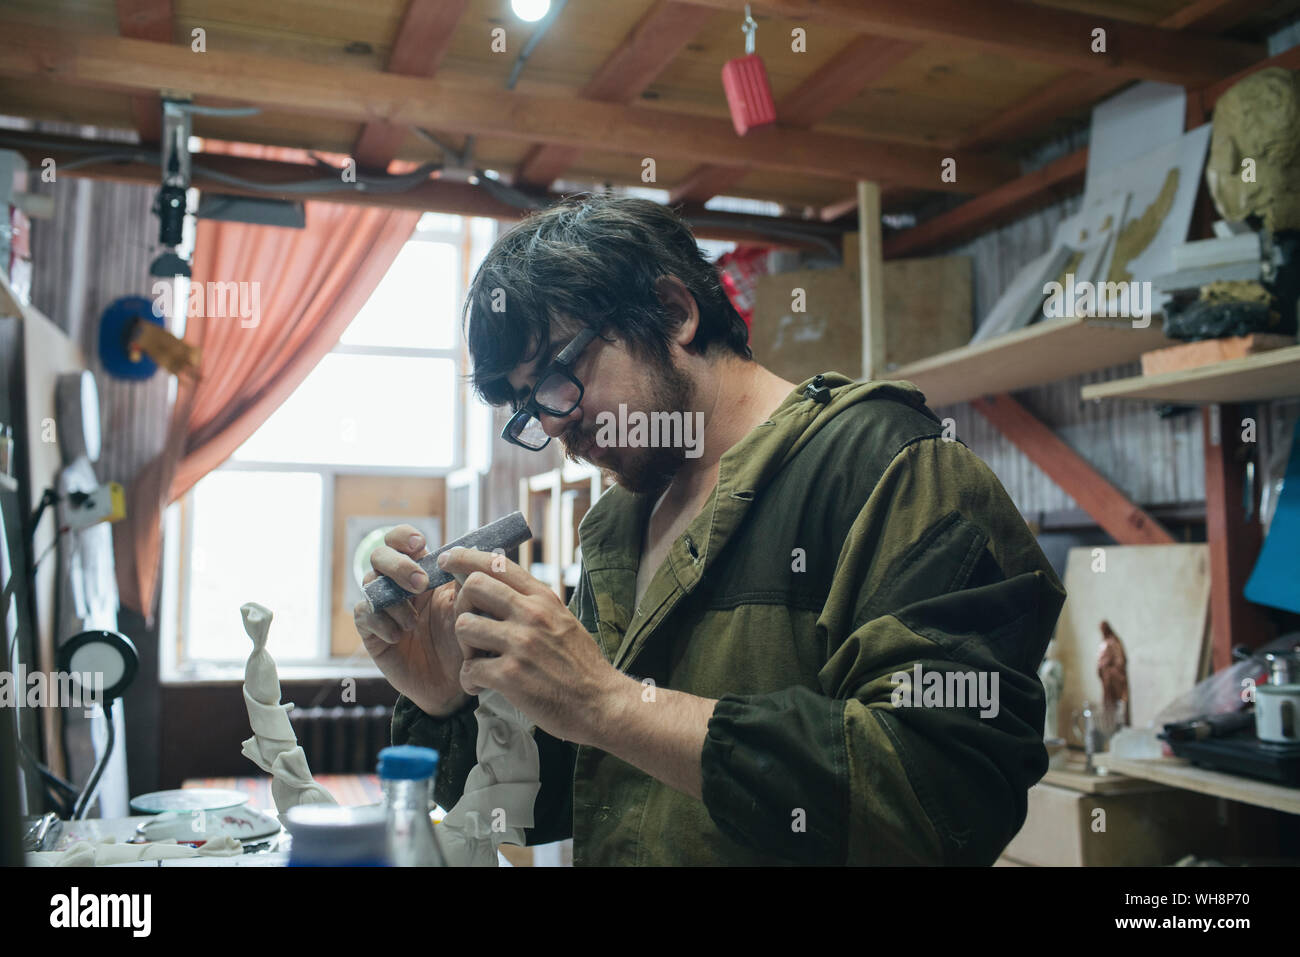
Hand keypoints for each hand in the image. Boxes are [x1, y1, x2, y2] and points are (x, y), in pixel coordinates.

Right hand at [354, 525, 470, 717]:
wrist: (455, 681)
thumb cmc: (465, 639)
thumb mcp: (469, 605)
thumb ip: (464, 577)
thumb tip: (461, 549)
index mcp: (420, 570)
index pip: (400, 539)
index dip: (402, 536)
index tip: (418, 544)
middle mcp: (397, 585)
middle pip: (378, 555)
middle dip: (398, 565)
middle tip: (421, 584)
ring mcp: (382, 607)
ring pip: (369, 583)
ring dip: (394, 600)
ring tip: (414, 623)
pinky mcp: (371, 632)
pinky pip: (363, 614)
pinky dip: (381, 622)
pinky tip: (399, 636)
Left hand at [439, 546, 623, 744]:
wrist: (601, 703)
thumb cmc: (581, 665)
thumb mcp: (562, 620)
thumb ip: (532, 605)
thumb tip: (499, 588)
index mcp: (543, 599)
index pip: (497, 563)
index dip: (465, 557)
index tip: (447, 560)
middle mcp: (531, 614)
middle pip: (472, 586)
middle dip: (462, 606)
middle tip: (471, 629)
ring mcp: (520, 643)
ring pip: (464, 626)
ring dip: (465, 648)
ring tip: (479, 662)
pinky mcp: (510, 675)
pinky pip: (468, 669)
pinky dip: (469, 680)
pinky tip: (480, 686)